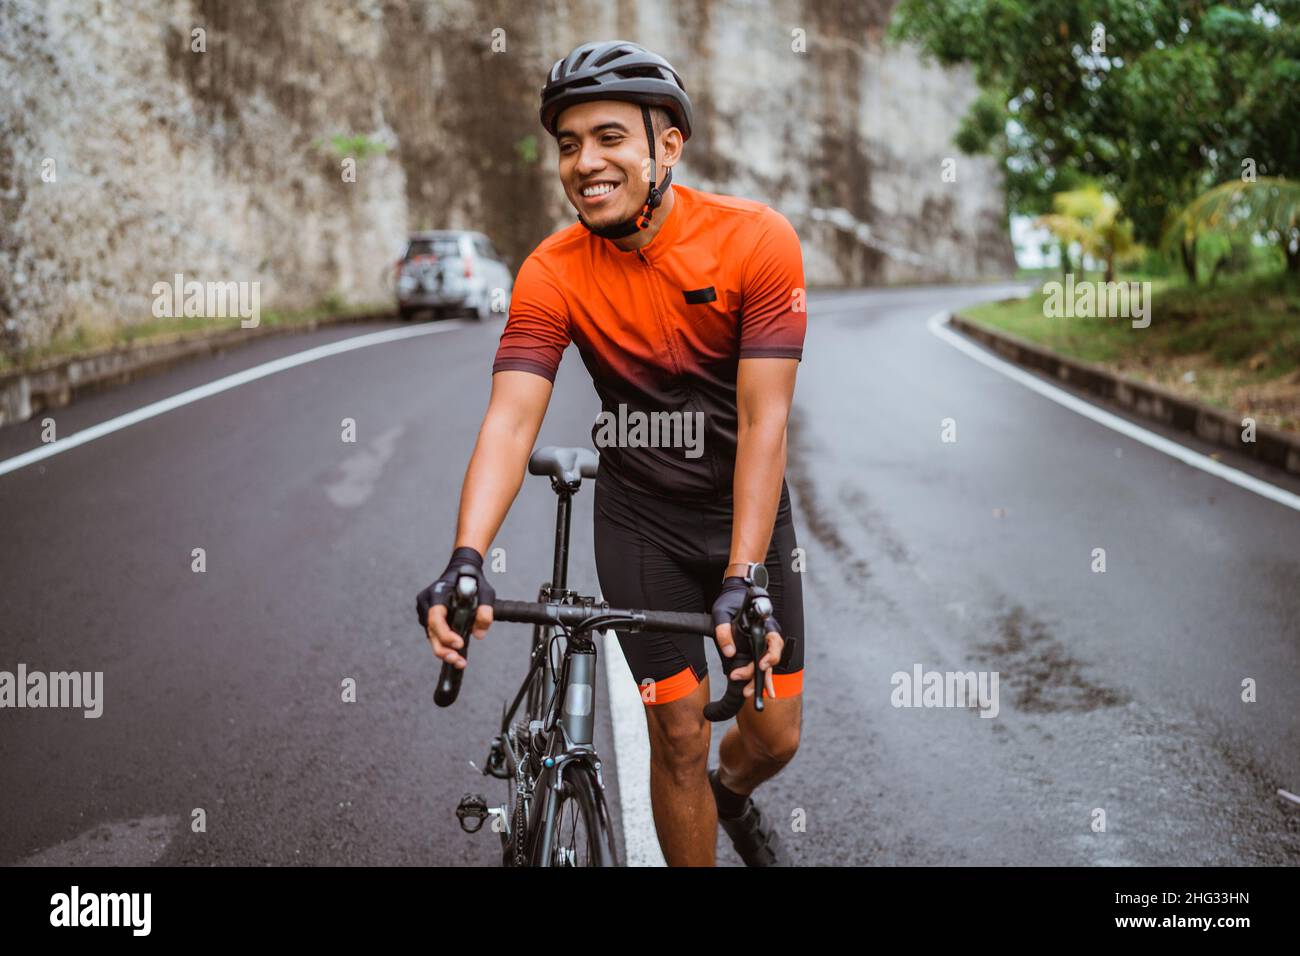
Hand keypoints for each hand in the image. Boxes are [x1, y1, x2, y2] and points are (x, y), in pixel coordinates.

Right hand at [416, 547, 494, 668]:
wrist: (461, 569)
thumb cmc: (472, 580)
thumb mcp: (486, 592)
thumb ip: (485, 611)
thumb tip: (479, 635)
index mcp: (437, 593)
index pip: (436, 617)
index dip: (445, 634)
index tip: (459, 643)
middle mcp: (426, 601)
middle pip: (431, 631)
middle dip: (443, 649)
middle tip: (457, 661)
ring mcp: (424, 608)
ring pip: (431, 635)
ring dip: (444, 649)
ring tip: (459, 661)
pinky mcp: (426, 615)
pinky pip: (433, 632)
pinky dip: (442, 643)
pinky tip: (454, 652)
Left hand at [711, 577, 783, 698]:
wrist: (734, 595)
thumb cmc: (729, 602)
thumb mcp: (721, 612)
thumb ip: (724, 631)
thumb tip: (729, 653)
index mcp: (765, 624)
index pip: (774, 642)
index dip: (770, 655)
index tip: (761, 665)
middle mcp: (768, 636)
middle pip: (769, 659)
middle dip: (759, 674)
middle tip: (743, 684)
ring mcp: (763, 644)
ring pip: (766, 666)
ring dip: (759, 681)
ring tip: (749, 694)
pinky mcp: (757, 650)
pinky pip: (762, 667)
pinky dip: (762, 681)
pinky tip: (762, 694)